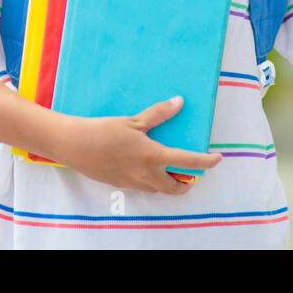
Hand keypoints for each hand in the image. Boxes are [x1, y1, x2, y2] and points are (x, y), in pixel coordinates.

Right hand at [49, 96, 222, 193]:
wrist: (74, 145)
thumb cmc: (104, 131)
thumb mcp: (133, 121)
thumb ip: (159, 114)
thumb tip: (179, 102)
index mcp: (153, 157)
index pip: (188, 163)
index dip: (206, 162)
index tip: (217, 159)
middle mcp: (146, 175)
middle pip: (175, 188)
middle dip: (187, 183)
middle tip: (192, 173)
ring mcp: (133, 182)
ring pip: (159, 190)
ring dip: (169, 183)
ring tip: (171, 169)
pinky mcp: (121, 184)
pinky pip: (143, 187)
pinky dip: (152, 181)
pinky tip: (146, 167)